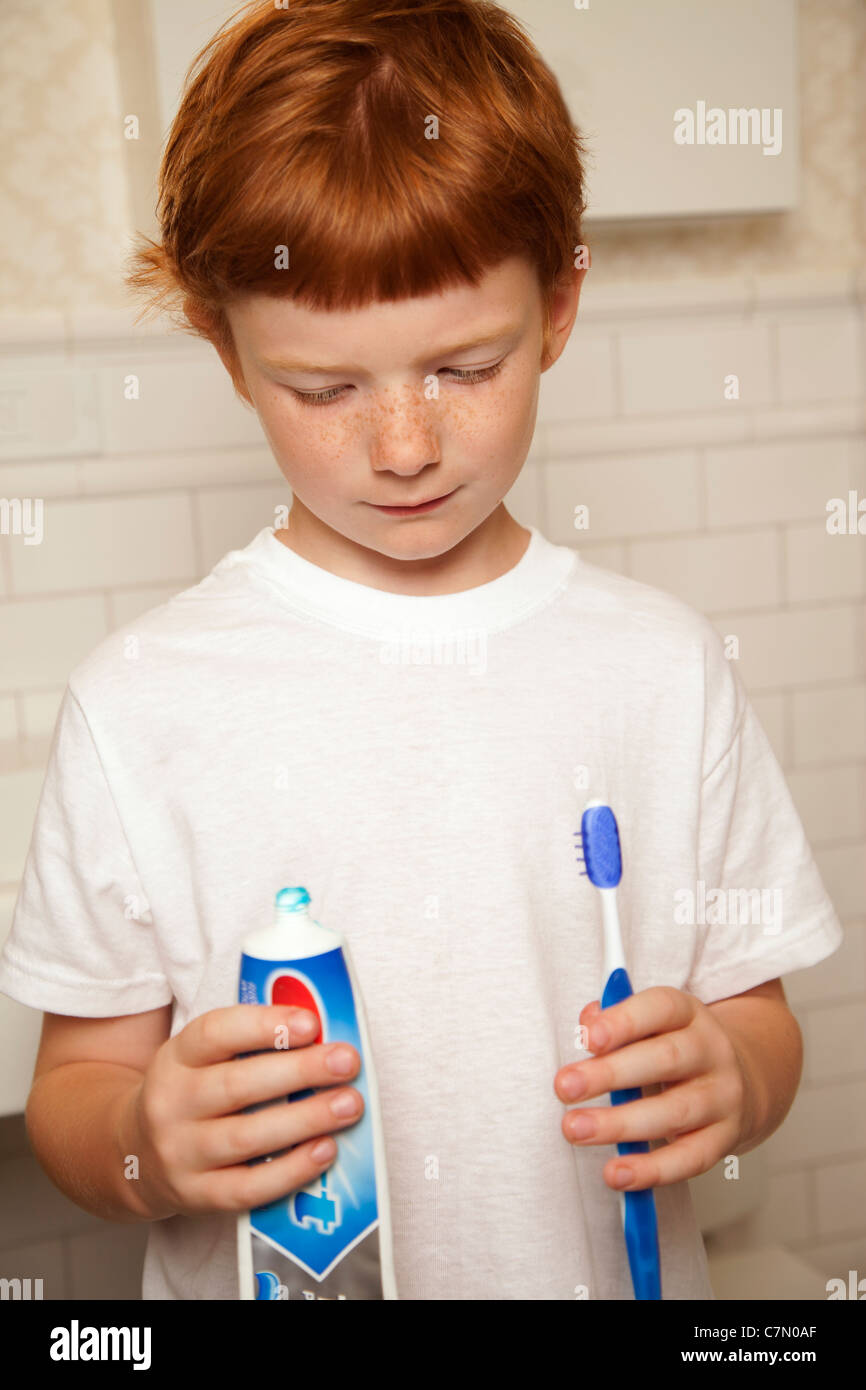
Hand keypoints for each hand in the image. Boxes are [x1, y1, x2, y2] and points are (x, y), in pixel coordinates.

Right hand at [120, 1004, 363, 1218]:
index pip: (215, 1033)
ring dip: (305, 1119)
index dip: (264, 1025)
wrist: (135, 1156)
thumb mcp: (202, 1059)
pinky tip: (325, 1150)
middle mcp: (171, 1104)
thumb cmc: (193, 1094)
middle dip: (300, 1071)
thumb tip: (322, 1035)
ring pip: (247, 1137)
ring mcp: (180, 1154)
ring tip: (349, 1105)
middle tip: (347, 1062)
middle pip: (238, 1085)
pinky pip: (249, 1188)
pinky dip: (291, 1170)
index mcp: (176, 1058)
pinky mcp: (196, 1196)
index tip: (311, 1022)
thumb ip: (250, 1045)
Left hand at [553, 985, 753, 1191]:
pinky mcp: (724, 1139)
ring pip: (673, 1112)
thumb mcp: (651, 1023)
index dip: (624, 1021)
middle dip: (610, 1075)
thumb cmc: (674, 1047)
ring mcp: (722, 1096)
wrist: (741, 1079)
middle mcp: (711, 1050)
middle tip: (564, 1088)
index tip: (588, 1039)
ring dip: (620, 1124)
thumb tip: (587, 1026)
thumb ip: (615, 1020)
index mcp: (688, 1013)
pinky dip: (651, 1170)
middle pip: (664, 1059)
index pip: (661, 1008)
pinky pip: (690, 1158)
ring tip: (577, 1130)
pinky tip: (616, 1174)